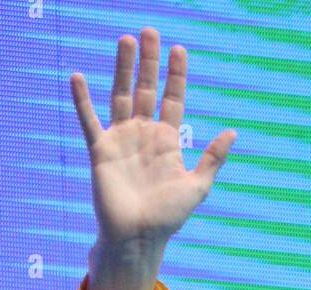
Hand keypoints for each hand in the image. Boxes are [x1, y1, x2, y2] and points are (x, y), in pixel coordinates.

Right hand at [71, 28, 235, 289]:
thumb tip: (233, 131)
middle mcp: (144, 135)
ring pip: (121, 96)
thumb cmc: (168, 218)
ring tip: (125, 40)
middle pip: (147, 89)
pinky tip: (78, 77)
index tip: (179, 50)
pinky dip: (82, 100)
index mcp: (167, 141)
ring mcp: (121, 140)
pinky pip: (90, 121)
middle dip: (149, 61)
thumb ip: (213, 158)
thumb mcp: (197, 186)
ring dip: (123, 69)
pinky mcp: (100, 151)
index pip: (172, 99)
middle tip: (150, 31)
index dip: (176, 75)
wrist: (139, 237)